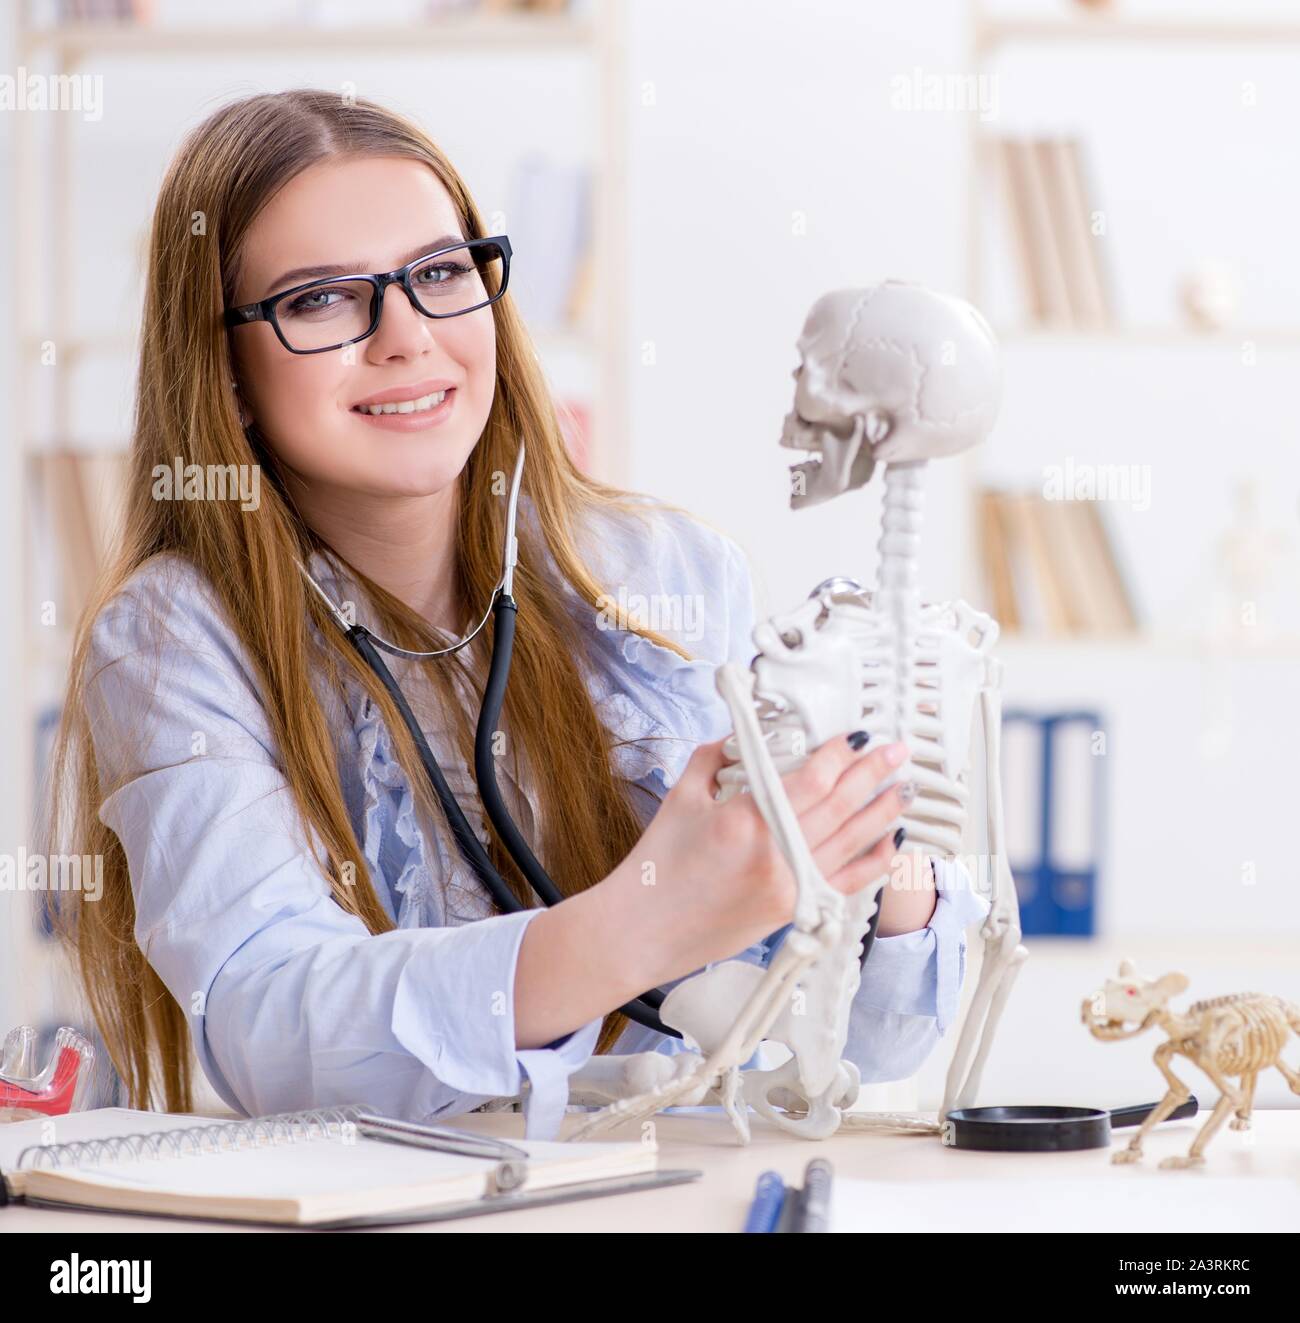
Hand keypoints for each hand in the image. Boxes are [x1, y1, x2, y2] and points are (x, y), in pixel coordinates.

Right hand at [609, 732, 913, 989]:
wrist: (640, 932)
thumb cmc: (654, 867)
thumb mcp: (680, 798)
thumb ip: (714, 760)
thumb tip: (741, 739)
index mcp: (743, 819)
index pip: (809, 779)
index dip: (839, 755)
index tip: (854, 737)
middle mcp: (774, 854)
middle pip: (839, 805)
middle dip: (873, 774)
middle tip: (897, 751)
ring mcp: (788, 886)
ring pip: (851, 842)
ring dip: (882, 812)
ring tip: (904, 788)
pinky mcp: (791, 911)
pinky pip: (845, 881)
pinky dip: (872, 861)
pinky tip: (890, 841)